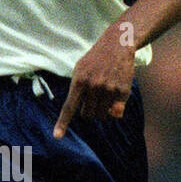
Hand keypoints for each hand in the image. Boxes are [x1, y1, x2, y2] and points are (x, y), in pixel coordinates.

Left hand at [53, 23, 134, 138]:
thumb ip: (77, 90)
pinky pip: (117, 114)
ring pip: (102, 116)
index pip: (70, 107)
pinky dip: (115, 110)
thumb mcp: (80, 69)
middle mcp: (94, 86)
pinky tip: (115, 96)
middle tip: (93, 99)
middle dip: (89, 111)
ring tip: (104, 97)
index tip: (57, 136)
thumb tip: (81, 112)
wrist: (117, 44)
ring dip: (102, 112)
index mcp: (80, 81)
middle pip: (87, 115)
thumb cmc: (95, 60)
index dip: (63, 123)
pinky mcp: (123, 91)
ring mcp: (109, 89)